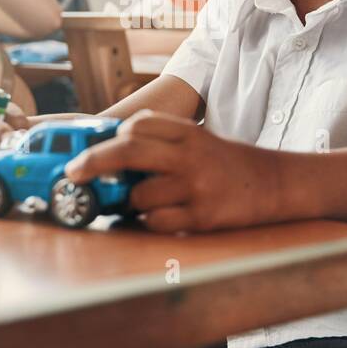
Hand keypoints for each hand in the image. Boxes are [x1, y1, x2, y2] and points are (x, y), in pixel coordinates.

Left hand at [64, 110, 279, 232]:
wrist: (274, 184)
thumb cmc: (225, 163)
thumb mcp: (197, 139)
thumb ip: (161, 138)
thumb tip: (109, 146)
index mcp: (188, 133)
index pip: (138, 125)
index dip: (113, 136)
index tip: (99, 147)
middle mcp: (191, 157)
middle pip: (128, 150)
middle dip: (92, 161)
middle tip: (72, 173)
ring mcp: (196, 188)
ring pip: (139, 195)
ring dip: (128, 202)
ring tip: (138, 202)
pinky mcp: (202, 218)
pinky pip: (156, 222)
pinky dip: (148, 222)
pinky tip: (158, 216)